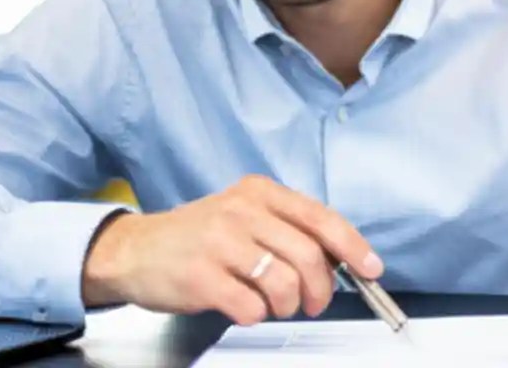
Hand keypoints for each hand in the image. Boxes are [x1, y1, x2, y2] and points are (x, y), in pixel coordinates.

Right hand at [81, 175, 382, 324]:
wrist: (135, 250)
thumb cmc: (199, 237)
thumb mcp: (244, 216)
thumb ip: (287, 229)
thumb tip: (341, 259)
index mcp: (259, 192)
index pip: (321, 218)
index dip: (353, 247)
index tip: (372, 269)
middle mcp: (241, 211)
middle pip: (309, 256)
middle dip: (320, 290)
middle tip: (313, 302)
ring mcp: (220, 242)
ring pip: (284, 284)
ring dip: (287, 306)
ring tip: (272, 304)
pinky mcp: (201, 276)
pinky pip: (252, 308)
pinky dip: (255, 316)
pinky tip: (241, 305)